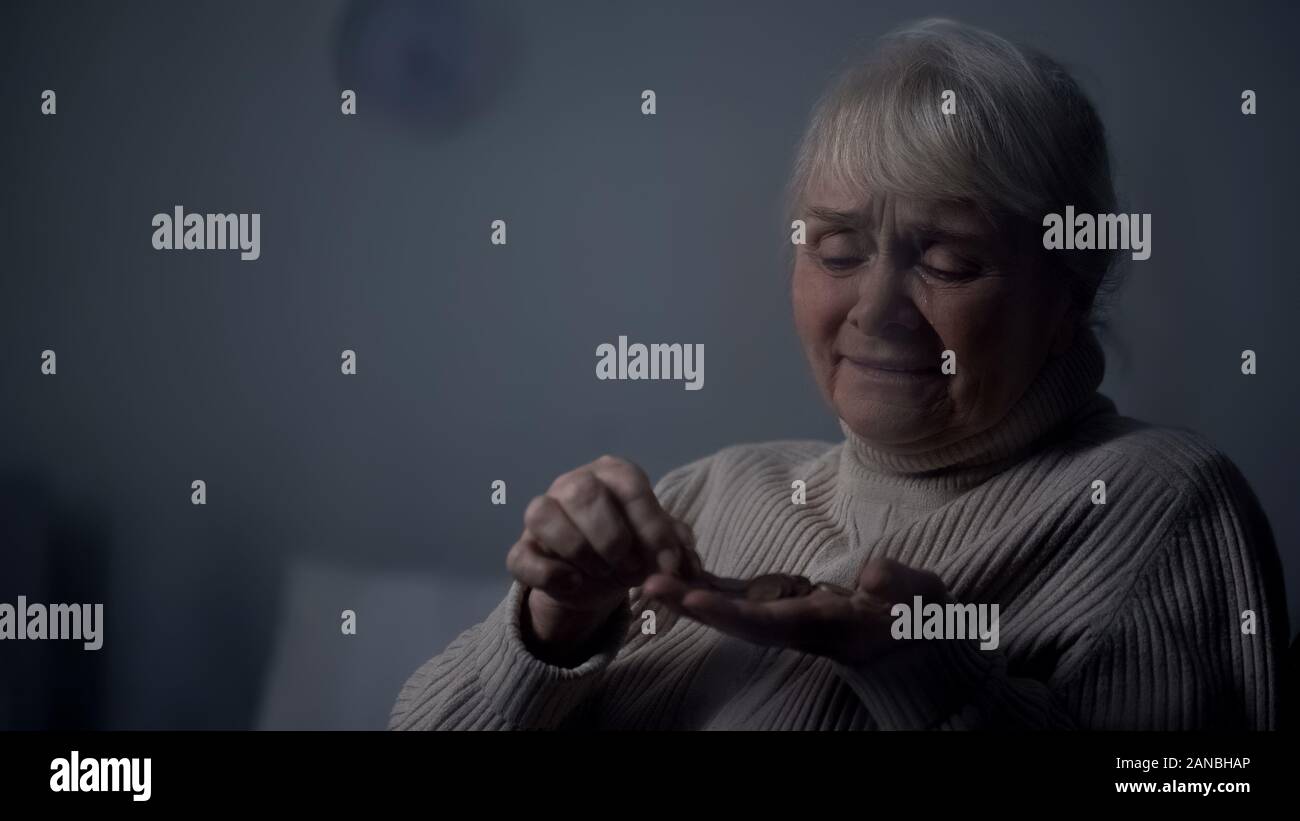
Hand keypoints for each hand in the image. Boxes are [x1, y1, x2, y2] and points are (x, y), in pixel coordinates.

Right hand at [506, 455, 697, 663]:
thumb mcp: (659, 544)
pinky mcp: (522, 549)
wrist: (594, 578)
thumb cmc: (631, 546)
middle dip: (612, 538)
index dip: (651, 527)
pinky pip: (520, 556)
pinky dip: (549, 573)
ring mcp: (542, 514)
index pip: (630, 485)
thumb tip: (684, 564)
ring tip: (603, 574)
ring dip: (580, 552)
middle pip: (583, 493)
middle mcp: (572, 484)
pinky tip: (574, 583)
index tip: (668, 564)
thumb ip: (676, 547)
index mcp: (612, 473)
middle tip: (629, 569)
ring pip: (543, 516)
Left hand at [643, 557, 948, 665]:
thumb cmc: (918, 615)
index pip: (769, 622)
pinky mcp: (783, 607)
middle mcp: (796, 628)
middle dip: (692, 606)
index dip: (729, 613)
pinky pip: (739, 600)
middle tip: (648, 585)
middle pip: (735, 621)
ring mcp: (786, 620)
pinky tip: (678, 572)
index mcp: (824, 626)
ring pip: (730, 611)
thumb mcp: (924, 599)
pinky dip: (707, 588)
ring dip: (690, 596)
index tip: (693, 599)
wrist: (916, 637)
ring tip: (647, 576)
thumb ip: (901, 585)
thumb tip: (872, 573)